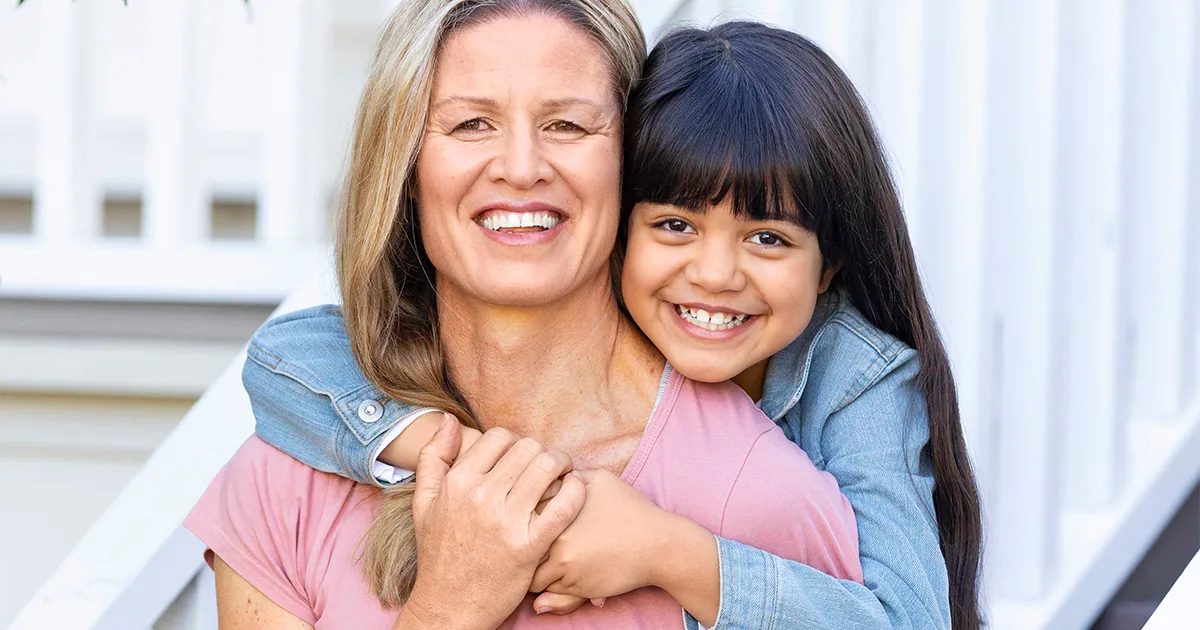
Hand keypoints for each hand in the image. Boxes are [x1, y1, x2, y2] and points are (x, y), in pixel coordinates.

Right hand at [401, 416, 586, 629]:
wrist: (449, 605)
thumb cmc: (439, 554)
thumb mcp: (423, 503)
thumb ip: (433, 457)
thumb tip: (448, 421)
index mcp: (457, 483)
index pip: (500, 437)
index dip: (516, 442)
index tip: (521, 457)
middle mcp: (482, 496)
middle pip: (528, 448)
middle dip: (541, 452)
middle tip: (547, 465)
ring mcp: (507, 521)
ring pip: (548, 467)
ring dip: (562, 465)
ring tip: (563, 474)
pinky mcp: (530, 545)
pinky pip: (565, 504)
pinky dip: (576, 490)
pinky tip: (575, 489)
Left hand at [528, 469, 671, 607]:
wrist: (657, 545)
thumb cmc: (630, 509)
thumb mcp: (601, 480)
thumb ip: (570, 476)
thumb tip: (548, 477)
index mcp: (559, 508)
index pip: (523, 512)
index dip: (524, 517)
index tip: (531, 521)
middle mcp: (557, 536)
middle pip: (520, 544)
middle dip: (521, 546)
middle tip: (528, 546)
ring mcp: (564, 565)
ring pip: (530, 573)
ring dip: (533, 570)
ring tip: (543, 564)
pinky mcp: (575, 587)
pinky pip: (548, 592)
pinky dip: (550, 587)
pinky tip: (562, 575)